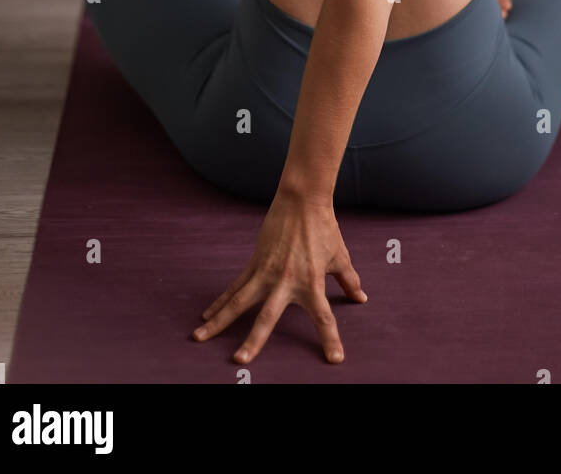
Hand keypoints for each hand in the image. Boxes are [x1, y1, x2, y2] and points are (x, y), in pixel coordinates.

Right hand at [192, 188, 366, 365]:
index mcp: (312, 283)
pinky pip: (235, 287)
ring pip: (238, 302)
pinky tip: (206, 315)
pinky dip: (220, 301)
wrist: (302, 200)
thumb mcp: (340, 256)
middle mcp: (286, 281)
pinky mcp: (255, 263)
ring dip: (219, 321)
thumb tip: (361, 298)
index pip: (324, 317)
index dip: (330, 339)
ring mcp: (266, 272)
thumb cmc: (325, 228)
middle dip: (254, 340)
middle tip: (240, 360)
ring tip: (199, 337)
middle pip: (266, 317)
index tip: (335, 360)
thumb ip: (349, 280)